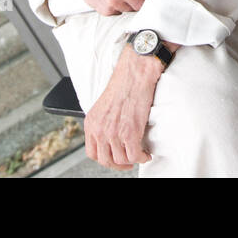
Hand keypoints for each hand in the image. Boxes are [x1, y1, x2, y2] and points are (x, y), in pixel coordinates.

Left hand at [83, 43, 164, 170]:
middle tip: (128, 161)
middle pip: (106, 160)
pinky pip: (135, 155)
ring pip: (121, 160)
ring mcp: (114, 132)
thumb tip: (110, 136)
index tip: (114, 158)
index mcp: (91, 123)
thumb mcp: (104, 105)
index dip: (105, 159)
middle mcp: (99, 129)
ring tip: (140, 155)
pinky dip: (142, 157)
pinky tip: (145, 153)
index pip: (92, 153)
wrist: (135, 72)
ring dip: (132, 160)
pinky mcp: (130, 132)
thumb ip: (103, 122)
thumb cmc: (124, 83)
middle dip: (119, 164)